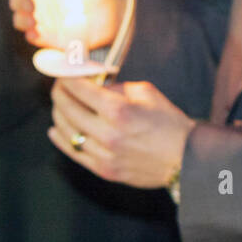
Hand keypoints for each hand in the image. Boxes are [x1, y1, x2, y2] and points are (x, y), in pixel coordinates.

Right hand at [11, 0, 125, 48]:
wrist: (118, 10)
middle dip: (18, 0)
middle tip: (31, 2)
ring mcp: (45, 18)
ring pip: (19, 18)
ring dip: (20, 18)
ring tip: (33, 19)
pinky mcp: (50, 35)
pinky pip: (31, 36)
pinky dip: (29, 34)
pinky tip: (37, 31)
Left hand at [47, 78, 193, 188]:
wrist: (186, 160)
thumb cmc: (170, 123)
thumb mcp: (147, 93)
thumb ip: (117, 87)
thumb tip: (94, 85)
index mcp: (118, 110)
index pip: (79, 89)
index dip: (66, 77)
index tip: (63, 71)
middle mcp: (107, 133)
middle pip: (68, 108)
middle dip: (60, 93)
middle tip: (59, 86)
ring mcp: (104, 154)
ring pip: (67, 131)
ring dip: (59, 114)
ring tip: (60, 105)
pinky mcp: (104, 170)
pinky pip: (74, 153)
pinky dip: (61, 140)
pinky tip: (55, 130)